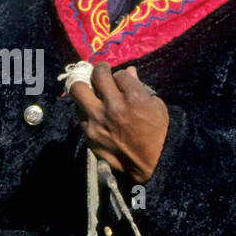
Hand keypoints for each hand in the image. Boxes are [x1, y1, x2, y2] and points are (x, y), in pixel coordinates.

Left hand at [68, 62, 168, 184]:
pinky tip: (94, 112)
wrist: (149, 165)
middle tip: (101, 74)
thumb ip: (140, 87)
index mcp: (134, 97)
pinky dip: (86, 109)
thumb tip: (129, 71)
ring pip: (77, 90)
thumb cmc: (158, 134)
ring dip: (85, 88)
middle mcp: (113, 106)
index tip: (121, 81)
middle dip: (99, 71)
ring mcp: (98, 120)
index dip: (121, 76)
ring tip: (92, 91)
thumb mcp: (156, 107)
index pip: (119, 73)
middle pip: (95, 75)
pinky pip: (80, 113)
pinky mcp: (89, 133)